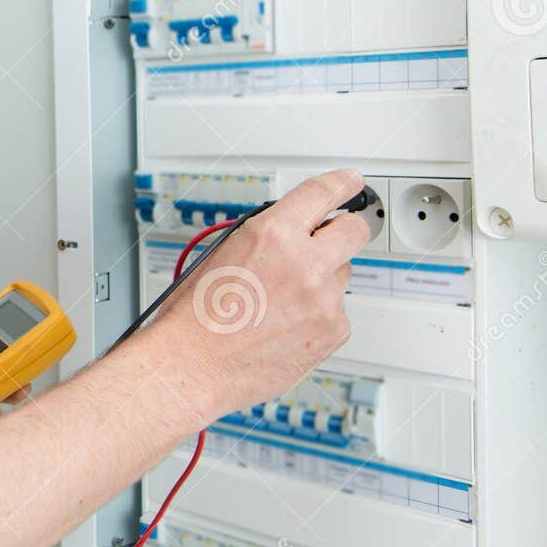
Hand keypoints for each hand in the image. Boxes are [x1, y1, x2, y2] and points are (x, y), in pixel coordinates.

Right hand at [139, 168, 370, 423]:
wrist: (192, 365)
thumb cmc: (195, 315)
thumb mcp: (222, 253)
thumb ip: (267, 238)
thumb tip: (293, 234)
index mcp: (272, 233)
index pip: (323, 192)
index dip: (341, 183)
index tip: (351, 181)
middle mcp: (305, 262)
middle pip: (354, 231)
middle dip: (345, 231)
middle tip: (333, 239)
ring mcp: (324, 300)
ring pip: (342, 276)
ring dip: (322, 281)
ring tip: (281, 303)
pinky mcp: (333, 332)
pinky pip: (337, 314)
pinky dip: (317, 318)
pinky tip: (284, 327)